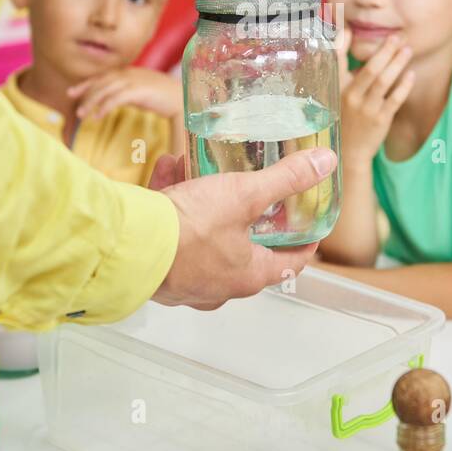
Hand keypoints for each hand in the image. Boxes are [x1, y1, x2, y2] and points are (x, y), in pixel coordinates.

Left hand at [67, 68, 182, 120]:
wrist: (182, 98)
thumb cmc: (163, 97)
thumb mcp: (141, 92)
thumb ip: (127, 92)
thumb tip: (113, 101)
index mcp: (129, 72)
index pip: (102, 76)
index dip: (85, 84)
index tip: (72, 93)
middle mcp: (129, 73)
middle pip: (101, 82)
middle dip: (85, 93)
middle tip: (74, 106)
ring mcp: (134, 81)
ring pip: (106, 90)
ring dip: (91, 102)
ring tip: (82, 115)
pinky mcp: (138, 90)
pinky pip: (116, 99)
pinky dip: (105, 107)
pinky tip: (98, 117)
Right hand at [148, 148, 336, 309]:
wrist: (127, 247)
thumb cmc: (188, 233)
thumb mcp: (244, 194)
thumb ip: (286, 178)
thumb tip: (323, 164)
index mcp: (248, 276)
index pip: (291, 263)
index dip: (305, 241)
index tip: (310, 225)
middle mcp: (218, 285)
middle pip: (244, 248)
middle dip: (246, 214)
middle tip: (253, 193)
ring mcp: (185, 279)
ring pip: (203, 235)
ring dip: (204, 200)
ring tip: (200, 168)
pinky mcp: (156, 267)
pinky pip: (170, 231)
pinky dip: (172, 200)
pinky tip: (168, 169)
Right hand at [336, 29, 414, 163]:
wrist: (349, 151)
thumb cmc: (344, 115)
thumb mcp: (336, 92)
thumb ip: (343, 67)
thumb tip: (346, 35)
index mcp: (336, 88)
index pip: (336, 62)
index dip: (341, 45)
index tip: (350, 29)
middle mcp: (349, 97)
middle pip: (369, 70)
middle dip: (385, 51)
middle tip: (397, 38)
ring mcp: (365, 109)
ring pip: (383, 82)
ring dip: (397, 64)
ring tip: (408, 50)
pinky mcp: (380, 120)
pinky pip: (395, 99)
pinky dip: (404, 85)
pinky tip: (411, 74)